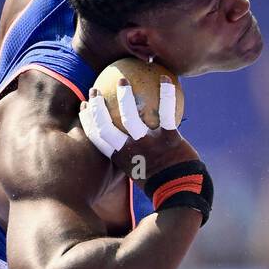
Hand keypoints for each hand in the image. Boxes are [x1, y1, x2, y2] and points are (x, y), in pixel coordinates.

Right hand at [79, 79, 199, 182]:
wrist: (183, 190)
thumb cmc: (161, 180)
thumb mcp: (139, 170)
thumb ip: (132, 153)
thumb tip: (130, 135)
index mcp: (121, 158)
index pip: (98, 137)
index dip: (88, 120)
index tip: (84, 105)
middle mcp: (131, 150)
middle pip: (105, 127)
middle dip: (97, 107)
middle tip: (95, 89)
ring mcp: (149, 144)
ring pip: (129, 117)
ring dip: (123, 96)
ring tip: (122, 80)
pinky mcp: (169, 139)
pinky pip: (166, 112)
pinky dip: (167, 92)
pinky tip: (165, 77)